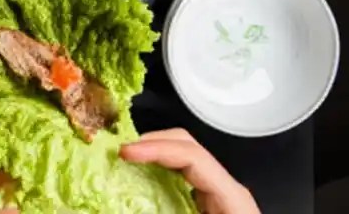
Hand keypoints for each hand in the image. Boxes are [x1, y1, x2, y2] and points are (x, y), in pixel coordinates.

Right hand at [120, 129, 259, 213]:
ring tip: (122, 161)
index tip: (126, 154)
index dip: (157, 149)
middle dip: (150, 143)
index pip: (193, 157)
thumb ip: (165, 211)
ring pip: (181, 156)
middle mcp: (225, 187)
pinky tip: (137, 178)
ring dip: (150, 153)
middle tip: (117, 152)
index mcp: (231, 197)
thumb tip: (122, 208)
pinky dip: (156, 169)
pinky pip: (179, 174)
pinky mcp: (207, 201)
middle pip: (186, 145)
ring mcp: (216, 192)